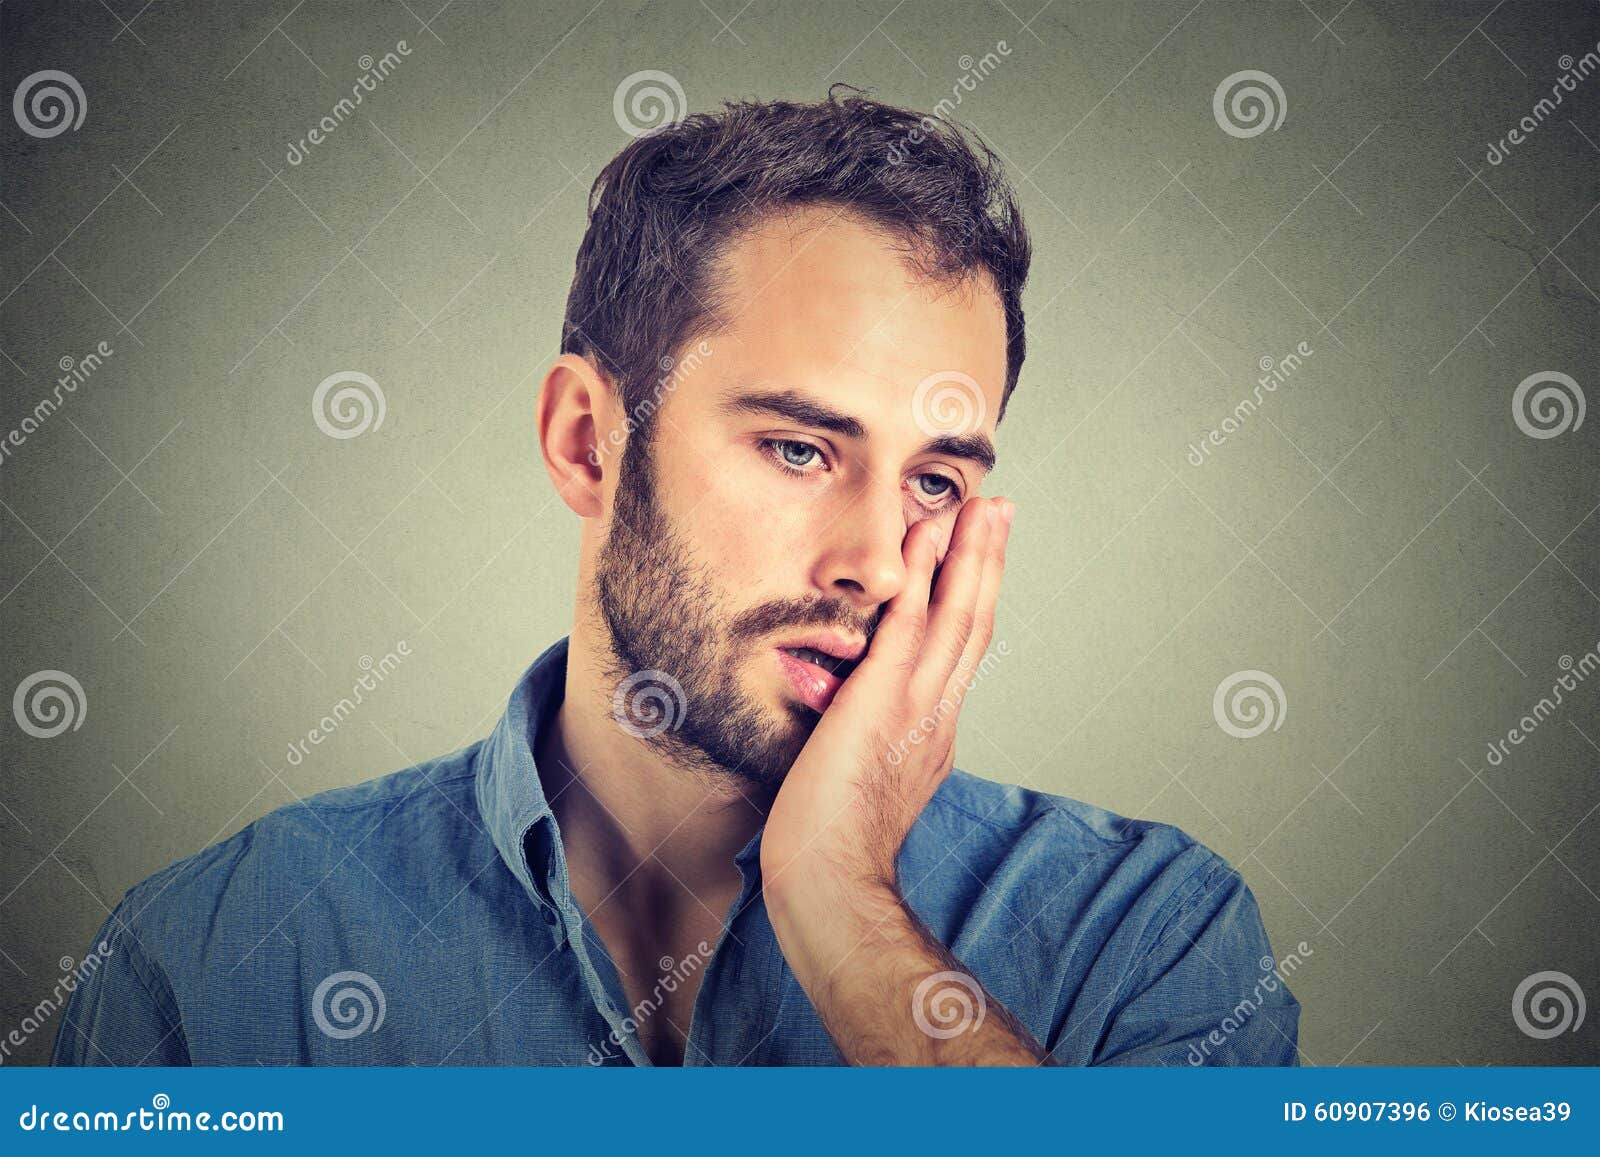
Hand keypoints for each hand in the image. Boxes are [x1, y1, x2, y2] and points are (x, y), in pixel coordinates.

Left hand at [758, 494, 1041, 1064]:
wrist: (830, 880)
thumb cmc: (830, 847)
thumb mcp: (862, 783)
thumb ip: (865, 743)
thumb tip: (845, 718)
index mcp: (934, 734)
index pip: (962, 653)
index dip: (975, 601)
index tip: (979, 559)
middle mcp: (937, 714)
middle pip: (975, 623)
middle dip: (988, 563)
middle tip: (999, 511)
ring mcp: (916, 706)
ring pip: (957, 614)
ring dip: (970, 553)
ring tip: (981, 506)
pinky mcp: (883, 700)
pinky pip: (909, 623)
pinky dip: (924, 575)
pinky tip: (927, 534)